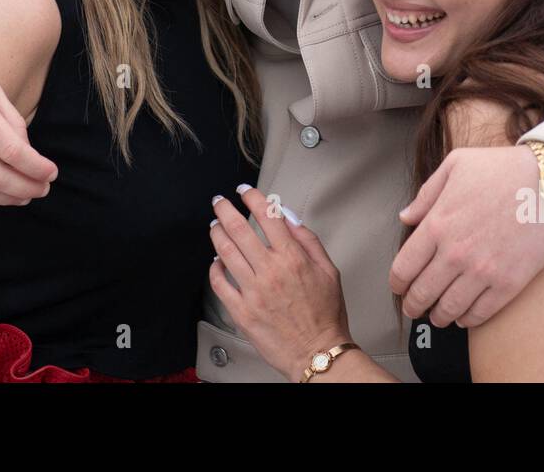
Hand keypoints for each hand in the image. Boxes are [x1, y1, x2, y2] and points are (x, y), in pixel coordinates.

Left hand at [209, 185, 351, 381]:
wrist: (318, 352)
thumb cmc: (325, 315)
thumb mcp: (329, 270)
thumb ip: (308, 240)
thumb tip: (288, 218)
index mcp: (292, 258)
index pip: (267, 215)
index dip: (252, 197)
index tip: (244, 191)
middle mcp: (270, 271)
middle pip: (239, 229)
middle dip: (225, 209)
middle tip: (219, 202)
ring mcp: (253, 291)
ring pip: (225, 252)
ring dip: (216, 233)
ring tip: (214, 225)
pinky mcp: (242, 311)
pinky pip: (219, 284)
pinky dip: (214, 268)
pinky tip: (216, 262)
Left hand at [391, 144, 543, 327]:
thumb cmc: (504, 169)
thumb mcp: (456, 165)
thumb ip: (426, 194)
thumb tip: (405, 217)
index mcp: (438, 224)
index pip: (404, 267)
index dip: (397, 283)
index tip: (398, 287)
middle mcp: (455, 253)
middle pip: (422, 293)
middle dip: (413, 305)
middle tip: (413, 308)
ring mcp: (483, 271)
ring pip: (448, 309)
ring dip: (438, 317)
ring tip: (436, 317)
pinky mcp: (509, 283)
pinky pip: (480, 313)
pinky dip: (467, 320)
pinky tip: (463, 317)